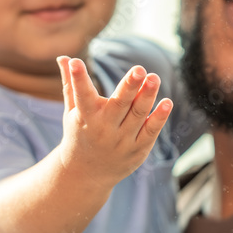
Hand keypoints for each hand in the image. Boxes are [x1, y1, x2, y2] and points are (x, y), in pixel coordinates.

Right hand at [56, 57, 172, 183]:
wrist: (85, 174)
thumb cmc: (79, 133)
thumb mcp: (72, 111)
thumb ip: (71, 84)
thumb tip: (64, 57)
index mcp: (85, 117)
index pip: (81, 95)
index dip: (78, 78)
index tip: (77, 62)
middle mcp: (103, 129)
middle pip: (119, 105)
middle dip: (129, 86)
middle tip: (139, 69)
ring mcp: (122, 141)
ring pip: (138, 116)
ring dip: (147, 97)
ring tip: (154, 78)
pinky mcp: (137, 150)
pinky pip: (150, 132)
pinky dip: (159, 118)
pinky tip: (167, 103)